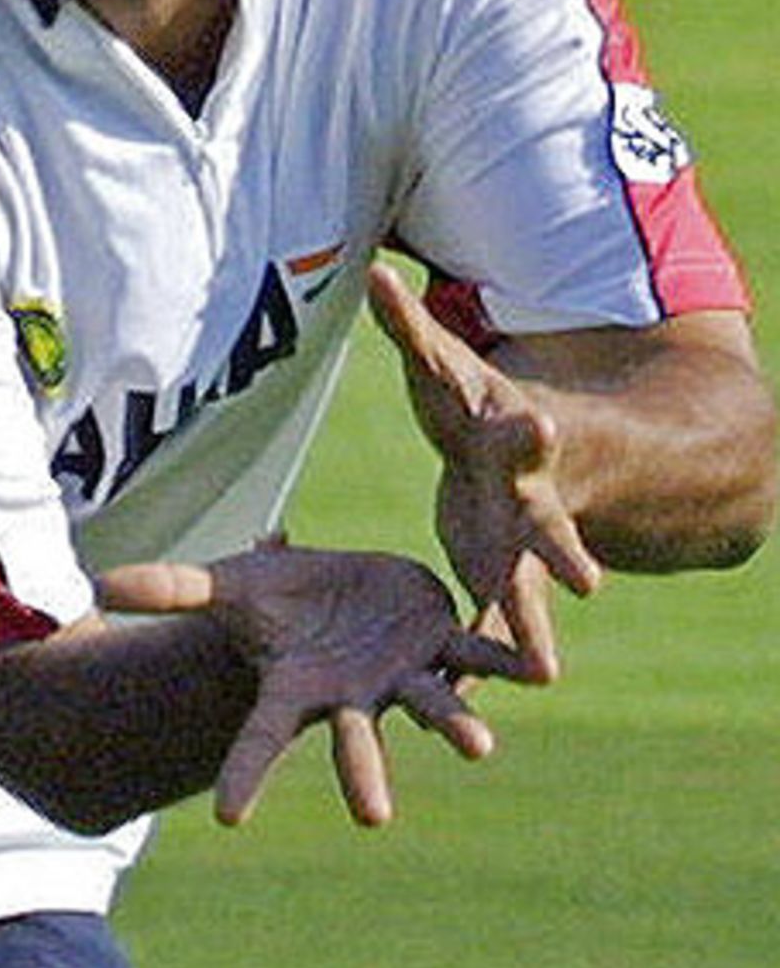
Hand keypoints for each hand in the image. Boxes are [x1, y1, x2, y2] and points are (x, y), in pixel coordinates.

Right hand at [98, 544, 526, 826]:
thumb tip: (94, 587)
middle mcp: (352, 694)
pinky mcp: (441, 641)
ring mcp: (401, 673)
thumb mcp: (229, 589)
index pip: (263, 737)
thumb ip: (171, 590)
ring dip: (453, 723)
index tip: (229, 816)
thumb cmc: (284, 603)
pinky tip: (534, 669)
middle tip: (373, 815)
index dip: (247, 773)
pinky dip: (500, 659)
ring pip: (428, 703)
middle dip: (362, 774)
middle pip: (354, 741)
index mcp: (297, 688)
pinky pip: (475, 652)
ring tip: (478, 747)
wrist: (349, 592)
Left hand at [367, 263, 601, 680]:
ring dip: (534, 629)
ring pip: (532, 592)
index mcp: (504, 438)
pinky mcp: (503, 575)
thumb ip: (408, 326)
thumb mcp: (444, 367)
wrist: (533, 452)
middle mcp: (525, 494)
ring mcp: (521, 541)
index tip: (539, 427)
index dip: (525, 430)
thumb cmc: (473, 404)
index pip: (516, 431)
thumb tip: (377, 271)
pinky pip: (501, 624)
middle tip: (589, 582)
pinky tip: (503, 696)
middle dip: (563, 552)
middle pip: (545, 526)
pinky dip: (498, 656)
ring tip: (544, 674)